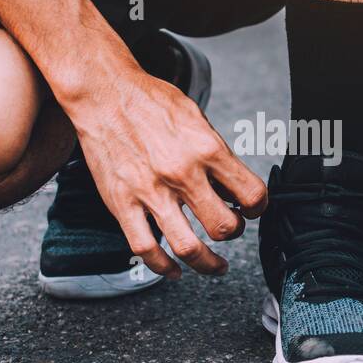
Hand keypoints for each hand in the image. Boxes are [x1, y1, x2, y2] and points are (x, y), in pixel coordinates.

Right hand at [64, 64, 267, 278]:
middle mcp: (181, 173)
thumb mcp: (197, 119)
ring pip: (188, 247)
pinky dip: (163, 267)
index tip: (251, 210)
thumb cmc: (151, 102)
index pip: (251, 195)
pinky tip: (173, 270)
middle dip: (234, 232)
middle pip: (224, 227)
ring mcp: (150, 192)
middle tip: (230, 228)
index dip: (258, 208)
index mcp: (207, 149)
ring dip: (208, 263)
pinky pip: (145, 248)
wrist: (104, 92)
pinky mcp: (121, 203)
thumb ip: (216, 155)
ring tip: (214, 265)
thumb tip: (232, 189)